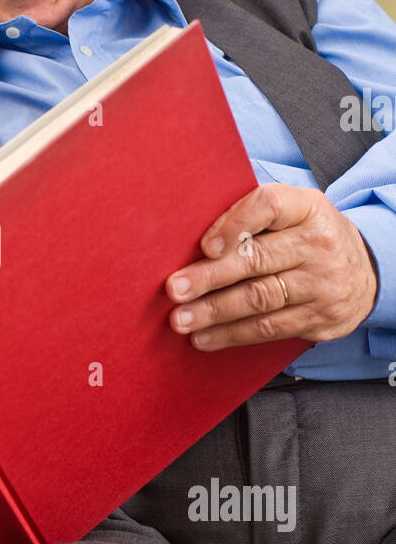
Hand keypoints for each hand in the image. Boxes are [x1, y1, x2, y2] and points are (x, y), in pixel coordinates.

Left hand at [165, 184, 378, 349]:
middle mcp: (320, 244)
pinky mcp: (321, 318)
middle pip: (257, 260)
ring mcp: (323, 284)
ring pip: (260, 299)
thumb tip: (193, 242)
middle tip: (175, 289)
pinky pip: (270, 329)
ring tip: (181, 319)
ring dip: (214, 312)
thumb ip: (253, 217)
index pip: (269, 206)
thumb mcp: (294, 214)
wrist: (367, 272)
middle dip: (210, 277)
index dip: (234, 224)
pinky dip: (232, 334)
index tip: (204, 247)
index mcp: (308, 208)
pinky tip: (205, 337)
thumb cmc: (308, 237)